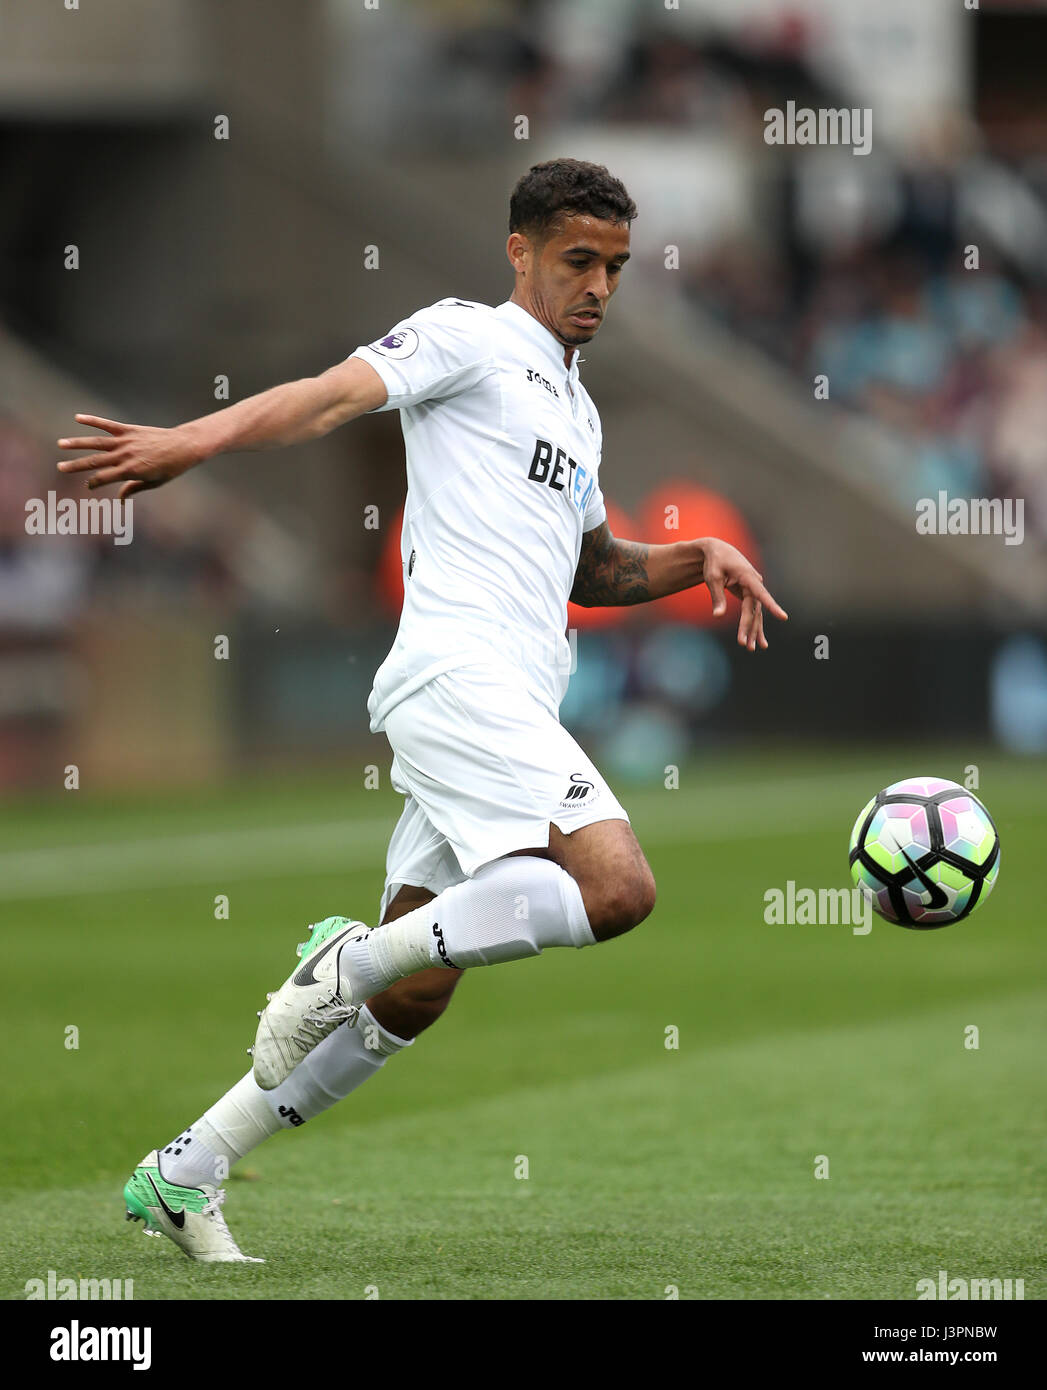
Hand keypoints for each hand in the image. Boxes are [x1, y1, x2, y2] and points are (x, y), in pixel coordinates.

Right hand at [57, 415, 202, 498]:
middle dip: (76, 466)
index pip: (104, 478)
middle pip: (95, 462)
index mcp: (131, 471)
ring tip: (61, 444)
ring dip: (77, 443)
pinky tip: (77, 418)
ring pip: (96, 442)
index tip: (89, 486)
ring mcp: (126, 441)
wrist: (184, 446)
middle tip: (60, 467)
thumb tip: (119, 498)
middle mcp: (125, 456)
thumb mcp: (154, 483)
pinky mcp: (129, 429)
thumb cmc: (171, 468)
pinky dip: (92, 420)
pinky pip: (107, 424)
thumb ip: (134, 489)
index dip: (94, 483)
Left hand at [696, 537, 787, 650]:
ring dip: (753, 631)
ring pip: (755, 614)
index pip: (761, 594)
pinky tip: (757, 642)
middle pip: (754, 610)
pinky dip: (753, 626)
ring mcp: (754, 590)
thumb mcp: (712, 578)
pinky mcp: (750, 595)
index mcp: (748, 576)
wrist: (718, 551)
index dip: (772, 606)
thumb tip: (717, 615)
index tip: (783, 617)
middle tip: (744, 645)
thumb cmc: (715, 562)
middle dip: (749, 627)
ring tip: (751, 648)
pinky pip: (753, 613)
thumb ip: (717, 596)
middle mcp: (755, 584)